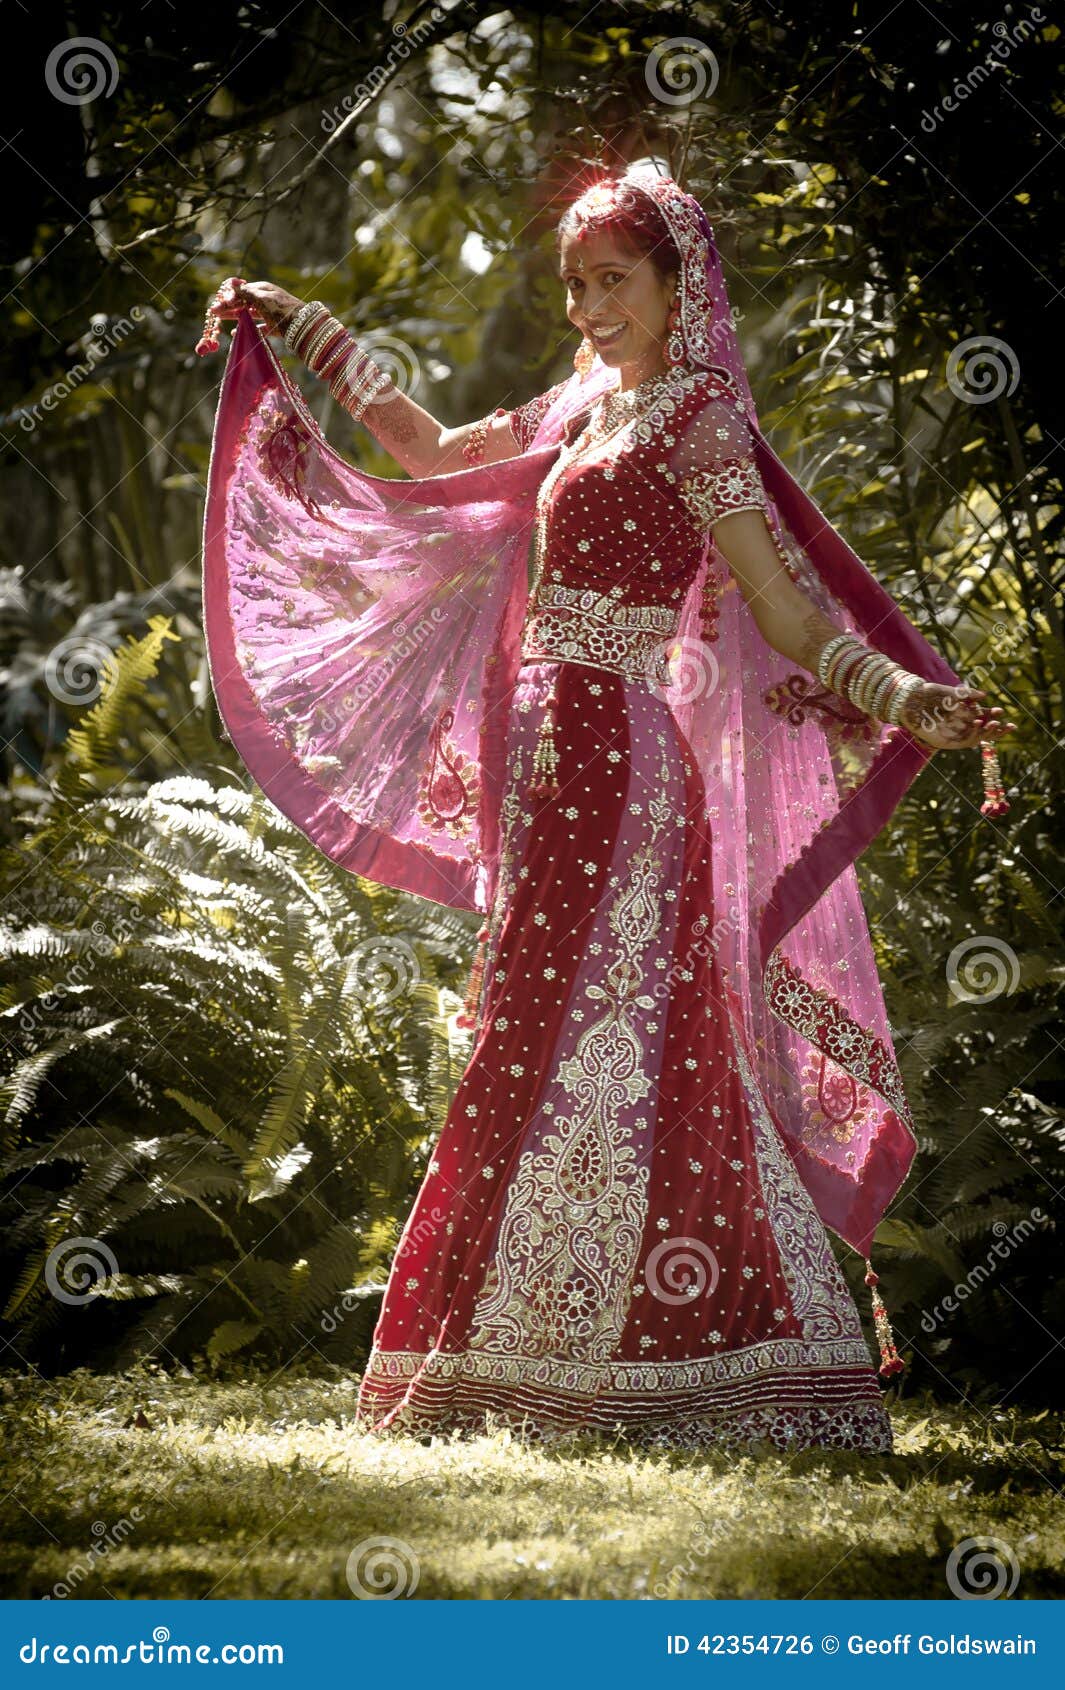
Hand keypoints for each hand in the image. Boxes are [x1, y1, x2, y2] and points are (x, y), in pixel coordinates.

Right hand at [207, 277, 302, 334]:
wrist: (303, 326)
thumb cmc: (282, 309)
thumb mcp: (262, 298)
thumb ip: (246, 293)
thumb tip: (231, 285)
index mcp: (262, 289)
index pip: (242, 292)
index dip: (229, 297)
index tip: (217, 304)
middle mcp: (265, 300)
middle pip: (243, 303)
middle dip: (228, 307)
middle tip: (213, 312)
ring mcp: (270, 314)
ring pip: (249, 314)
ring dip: (235, 316)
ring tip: (221, 320)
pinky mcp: (274, 327)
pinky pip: (258, 328)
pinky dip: (247, 329)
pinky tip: (236, 333)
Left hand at [899, 681, 1015, 750]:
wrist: (910, 700)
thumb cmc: (928, 694)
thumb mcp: (951, 693)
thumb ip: (967, 695)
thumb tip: (984, 695)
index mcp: (962, 714)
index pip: (983, 718)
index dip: (993, 716)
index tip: (1003, 712)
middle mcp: (959, 725)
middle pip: (983, 730)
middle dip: (997, 729)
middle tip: (1011, 726)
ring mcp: (952, 734)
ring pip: (976, 738)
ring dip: (987, 732)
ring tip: (996, 724)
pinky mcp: (944, 742)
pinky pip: (962, 742)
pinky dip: (972, 735)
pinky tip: (978, 725)